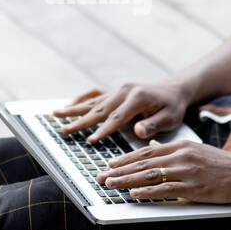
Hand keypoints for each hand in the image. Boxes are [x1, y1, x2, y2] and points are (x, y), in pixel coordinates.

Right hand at [52, 82, 191, 142]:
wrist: (175, 89)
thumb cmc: (173, 106)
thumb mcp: (170, 117)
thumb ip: (153, 124)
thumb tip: (138, 131)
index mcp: (137, 98)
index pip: (117, 117)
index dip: (104, 130)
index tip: (92, 140)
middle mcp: (124, 91)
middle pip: (99, 109)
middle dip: (80, 121)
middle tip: (63, 130)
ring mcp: (118, 90)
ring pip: (93, 102)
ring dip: (74, 109)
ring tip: (55, 114)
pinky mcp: (115, 92)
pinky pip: (95, 97)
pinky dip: (81, 100)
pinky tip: (69, 105)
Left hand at [96, 140, 230, 203]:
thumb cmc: (223, 165)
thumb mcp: (197, 152)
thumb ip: (175, 152)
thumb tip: (155, 151)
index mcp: (181, 146)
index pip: (147, 151)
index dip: (126, 158)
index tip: (111, 164)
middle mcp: (181, 156)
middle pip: (143, 163)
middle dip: (119, 170)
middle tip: (102, 176)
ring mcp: (187, 171)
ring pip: (150, 175)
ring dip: (127, 180)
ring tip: (110, 184)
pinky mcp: (194, 187)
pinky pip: (166, 190)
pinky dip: (148, 192)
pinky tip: (134, 194)